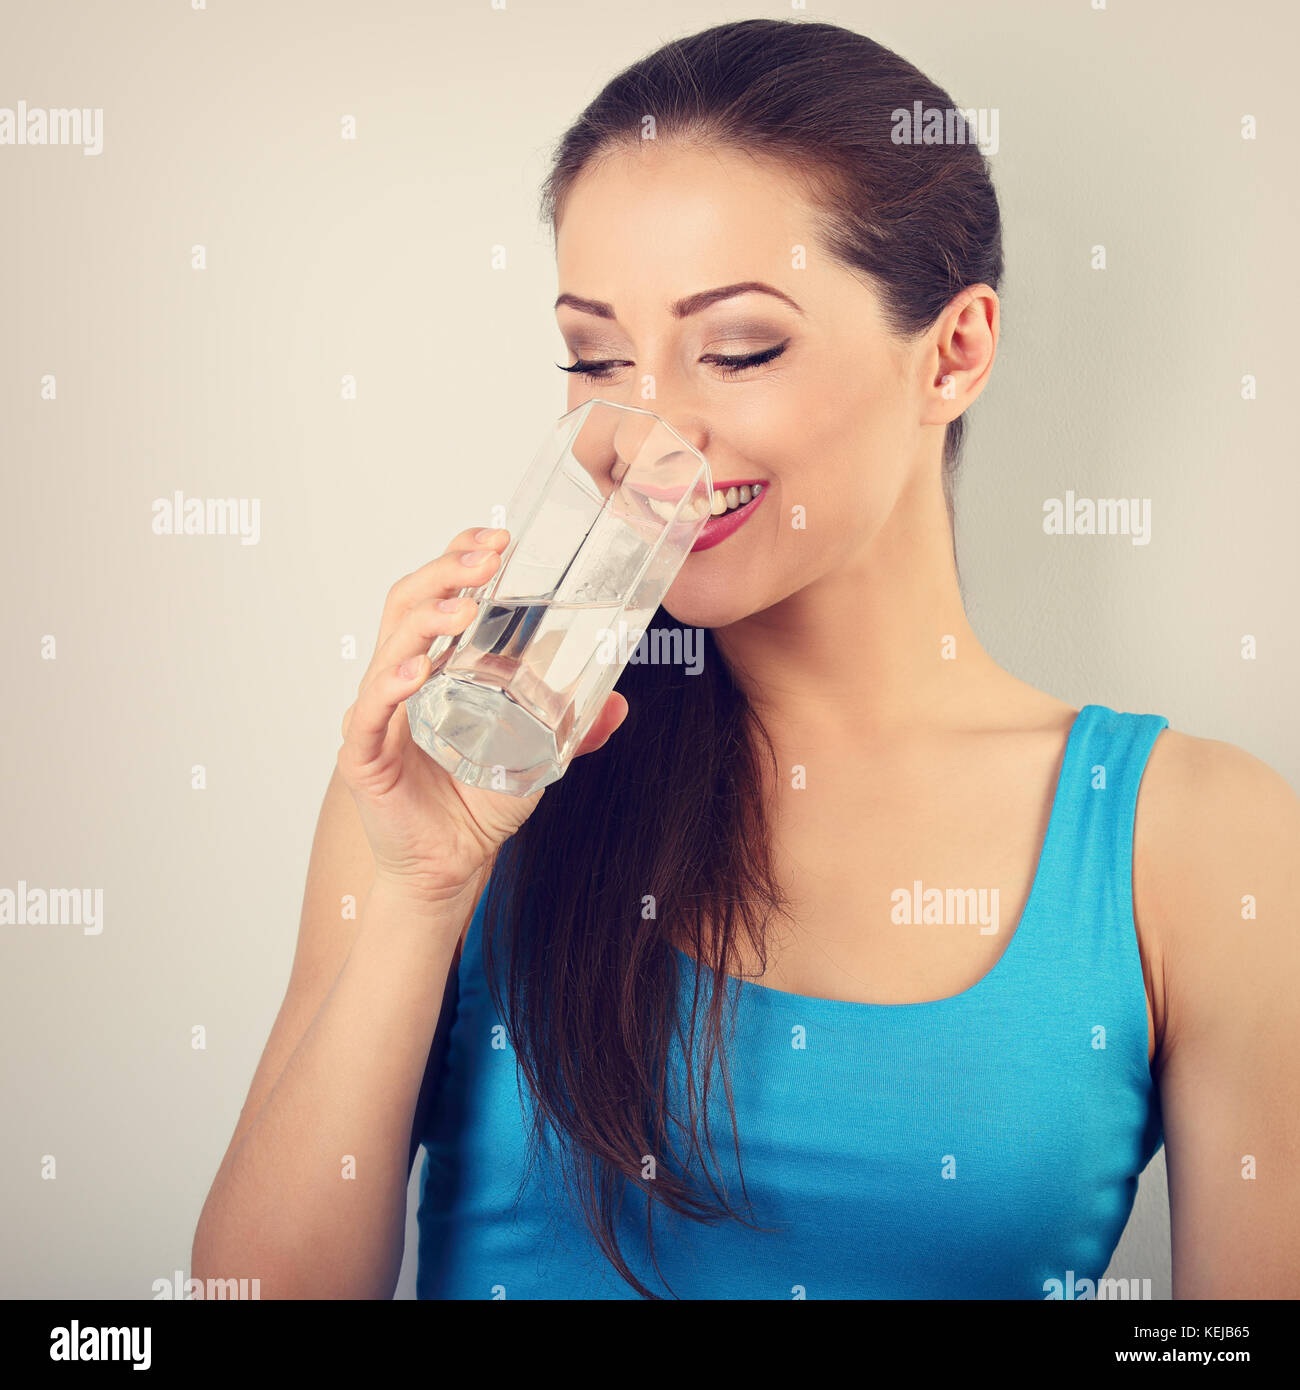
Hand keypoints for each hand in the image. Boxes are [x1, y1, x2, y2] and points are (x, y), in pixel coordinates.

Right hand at [336, 526, 627, 901]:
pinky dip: (389, 688)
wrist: (449, 867)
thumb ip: (571, 726)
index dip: (459, 559)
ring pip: (388, 648)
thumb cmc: (477, 804)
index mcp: (433, 668)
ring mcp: (377, 715)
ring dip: (425, 620)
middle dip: (445, 573)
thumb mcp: (535, 756)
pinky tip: (416, 672)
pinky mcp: (363, 756)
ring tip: (461, 608)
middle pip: (407, 605)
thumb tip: (618, 703)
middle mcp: (398, 681)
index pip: (435, 595)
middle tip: (486, 559)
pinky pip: (368, 714)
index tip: (497, 538)